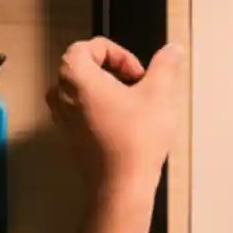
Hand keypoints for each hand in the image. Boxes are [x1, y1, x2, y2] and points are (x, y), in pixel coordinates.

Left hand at [47, 37, 182, 205]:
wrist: (122, 186)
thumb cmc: (134, 142)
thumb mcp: (158, 95)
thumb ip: (165, 66)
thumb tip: (172, 51)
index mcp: (75, 75)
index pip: (91, 47)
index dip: (120, 55)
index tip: (138, 74)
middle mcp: (60, 94)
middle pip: (85, 65)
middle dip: (115, 71)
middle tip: (139, 87)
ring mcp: (62, 116)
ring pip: (85, 88)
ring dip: (109, 89)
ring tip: (134, 105)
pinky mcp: (69, 135)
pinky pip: (83, 109)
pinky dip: (103, 108)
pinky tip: (127, 123)